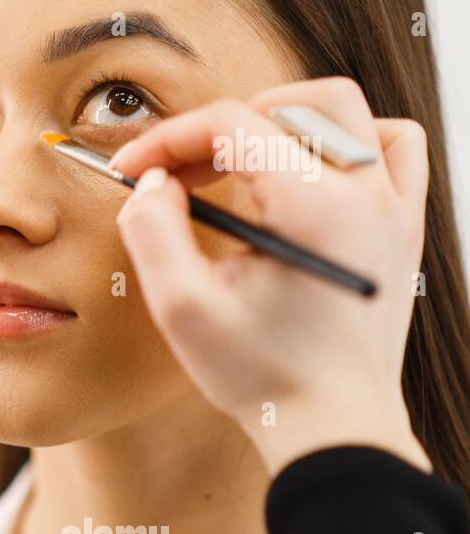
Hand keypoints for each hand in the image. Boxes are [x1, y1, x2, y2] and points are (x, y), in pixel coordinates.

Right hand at [111, 77, 431, 475]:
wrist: (334, 429)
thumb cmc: (261, 376)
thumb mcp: (182, 307)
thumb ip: (152, 231)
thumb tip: (150, 180)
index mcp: (314, 208)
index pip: (232, 125)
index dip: (168, 138)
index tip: (130, 170)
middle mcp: (366, 195)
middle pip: (290, 104)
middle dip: (221, 125)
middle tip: (178, 171)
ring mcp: (393, 210)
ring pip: (350, 112)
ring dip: (286, 122)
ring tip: (241, 164)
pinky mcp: (401, 230)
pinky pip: (395, 148)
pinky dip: (349, 141)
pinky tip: (308, 176)